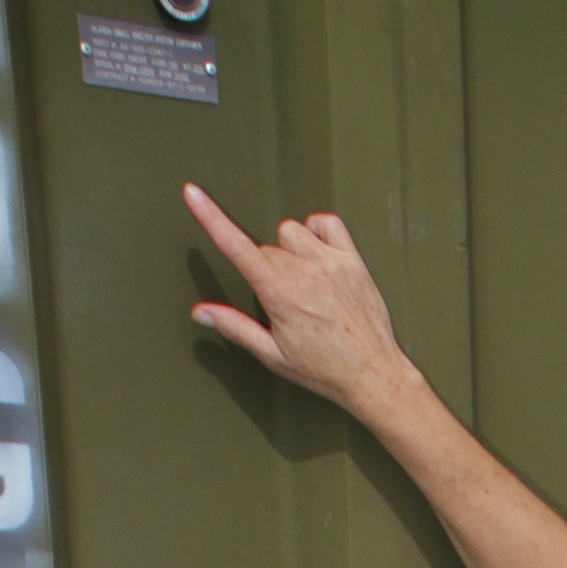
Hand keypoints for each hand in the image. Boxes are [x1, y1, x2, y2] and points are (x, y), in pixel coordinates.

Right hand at [184, 183, 416, 427]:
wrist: (374, 374)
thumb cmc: (324, 370)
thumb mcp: (274, 355)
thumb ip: (235, 327)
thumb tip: (200, 312)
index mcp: (280, 294)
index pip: (236, 247)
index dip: (211, 218)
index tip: (192, 193)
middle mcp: (304, 271)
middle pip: (265, 249)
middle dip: (267, 271)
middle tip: (286, 304)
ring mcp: (331, 261)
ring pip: (291, 232)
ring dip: (290, 250)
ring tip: (305, 282)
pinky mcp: (353, 260)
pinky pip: (327, 223)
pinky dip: (318, 231)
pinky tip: (319, 255)